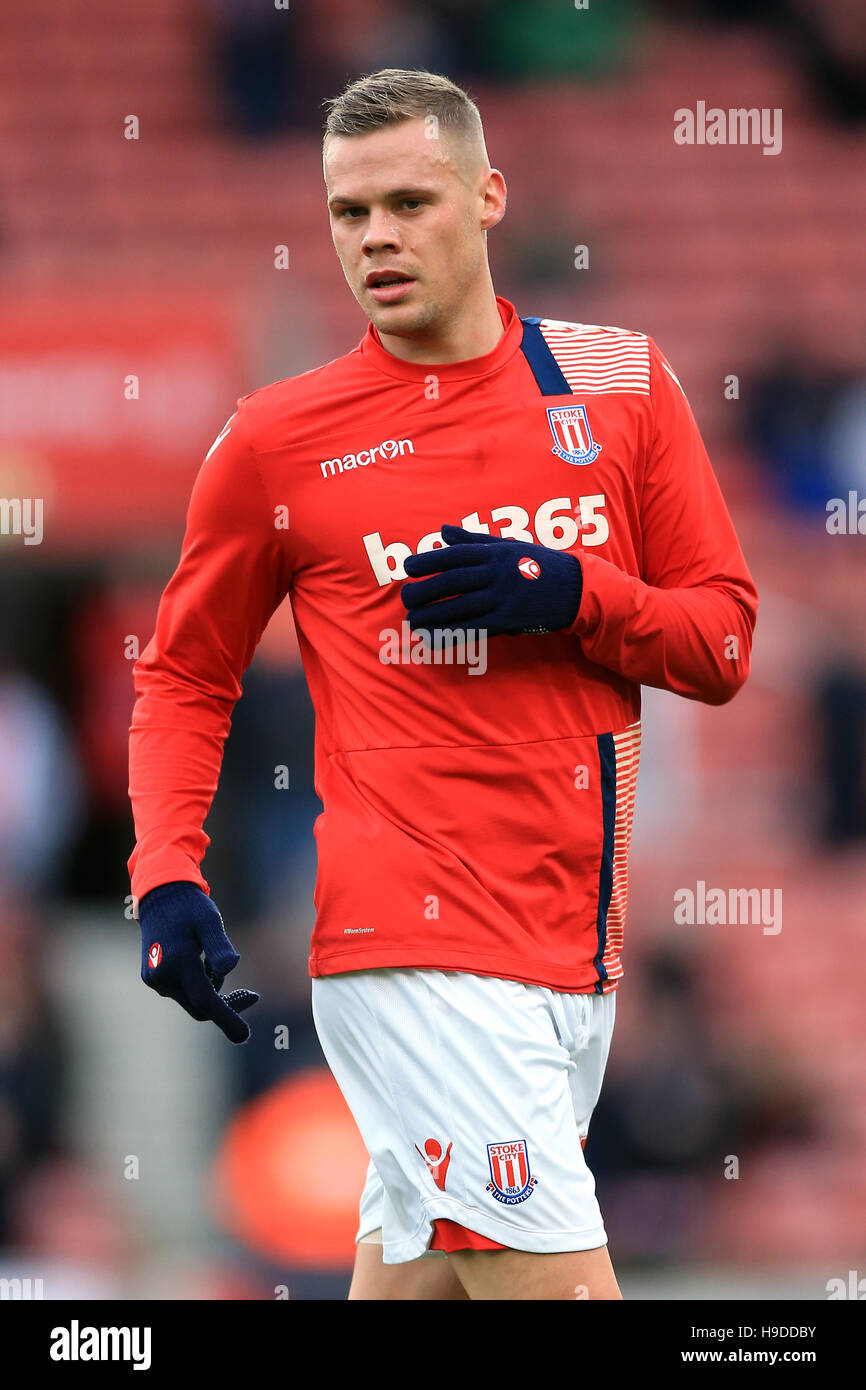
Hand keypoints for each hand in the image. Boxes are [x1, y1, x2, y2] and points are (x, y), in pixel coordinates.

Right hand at [138, 881, 258, 1043]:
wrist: (160, 897)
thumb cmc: (190, 908)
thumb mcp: (210, 920)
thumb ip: (219, 946)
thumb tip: (230, 968)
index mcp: (178, 961)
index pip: (205, 1001)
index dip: (227, 1018)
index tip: (245, 1035)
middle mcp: (163, 976)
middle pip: (200, 1007)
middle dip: (225, 1006)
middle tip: (251, 995)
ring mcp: (155, 979)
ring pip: (192, 1000)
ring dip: (210, 990)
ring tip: (212, 959)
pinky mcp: (153, 979)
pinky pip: (182, 992)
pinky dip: (198, 985)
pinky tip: (200, 961)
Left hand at [401, 523, 582, 637]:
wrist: (576, 589)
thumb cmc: (539, 564)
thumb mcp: (509, 546)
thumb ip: (474, 540)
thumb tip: (443, 531)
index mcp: (496, 552)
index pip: (455, 555)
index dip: (429, 560)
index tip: (407, 568)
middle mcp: (497, 573)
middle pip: (453, 581)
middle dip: (425, 590)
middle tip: (405, 598)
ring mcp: (503, 598)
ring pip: (460, 607)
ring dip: (432, 615)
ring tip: (412, 621)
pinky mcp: (508, 620)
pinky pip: (474, 628)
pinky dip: (451, 635)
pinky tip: (434, 639)